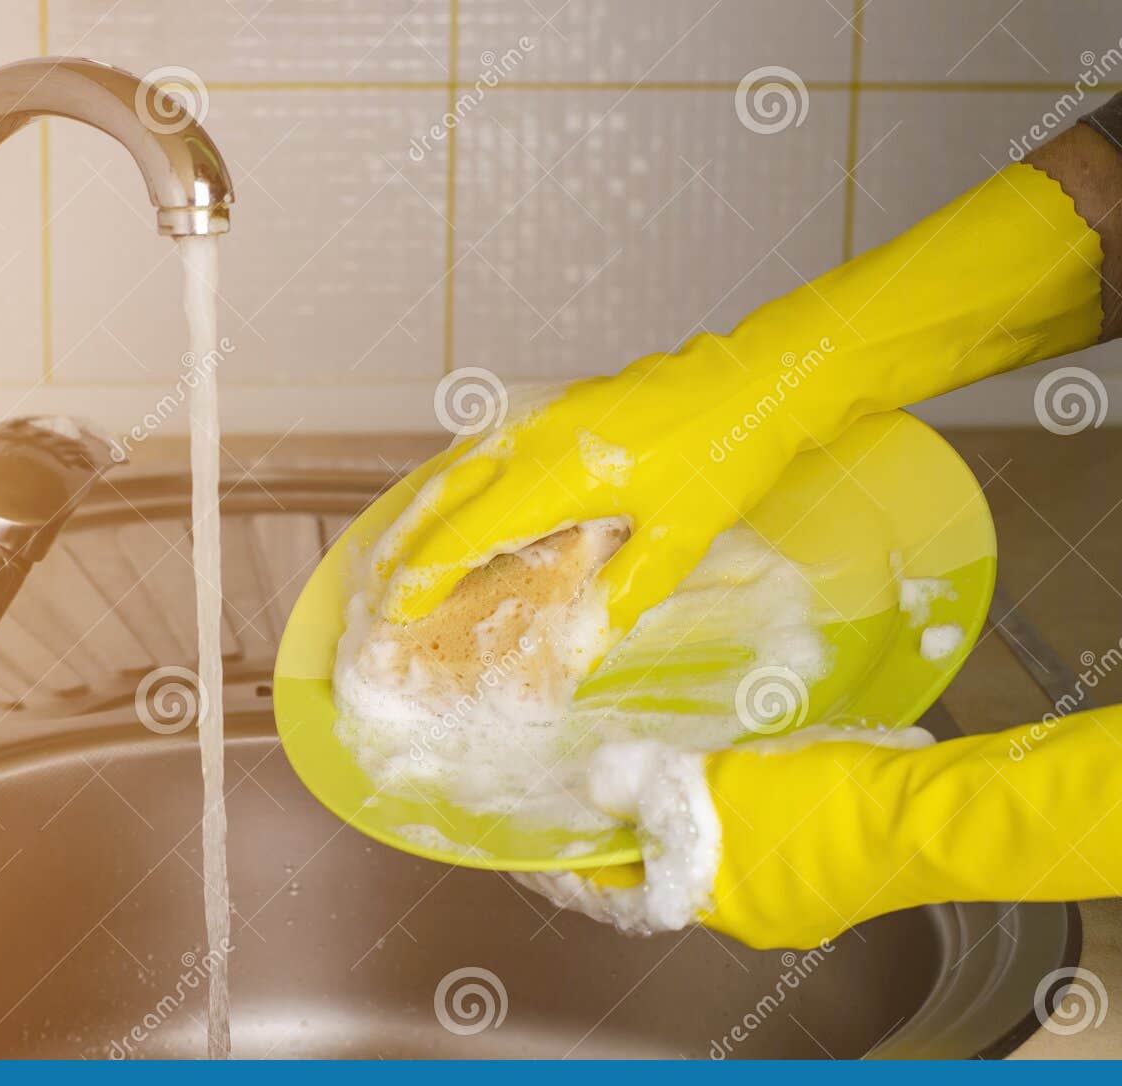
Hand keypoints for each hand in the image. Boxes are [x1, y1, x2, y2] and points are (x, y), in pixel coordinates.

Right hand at [376, 162, 1102, 648]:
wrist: (765, 373)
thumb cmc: (726, 452)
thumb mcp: (679, 538)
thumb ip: (622, 594)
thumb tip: (577, 651)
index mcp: (553, 475)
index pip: (464, 537)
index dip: (424, 579)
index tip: (394, 614)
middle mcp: (535, 441)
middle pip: (448, 498)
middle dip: (410, 547)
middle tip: (381, 589)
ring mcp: (549, 417)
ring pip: (466, 467)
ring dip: (433, 512)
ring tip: (410, 550)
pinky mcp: (568, 407)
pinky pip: (494, 448)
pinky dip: (468, 483)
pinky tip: (475, 503)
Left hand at [538, 709, 1121, 949]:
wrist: (924, 816)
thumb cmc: (810, 806)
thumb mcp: (707, 782)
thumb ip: (640, 783)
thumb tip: (591, 783)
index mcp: (703, 903)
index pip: (614, 898)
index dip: (574, 870)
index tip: (539, 847)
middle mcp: (746, 915)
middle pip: (667, 874)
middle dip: (636, 832)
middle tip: (605, 785)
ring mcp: (795, 899)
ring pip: (719, 852)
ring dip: (693, 810)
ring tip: (673, 760)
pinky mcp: (834, 871)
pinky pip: (766, 837)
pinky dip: (743, 803)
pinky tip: (744, 762)